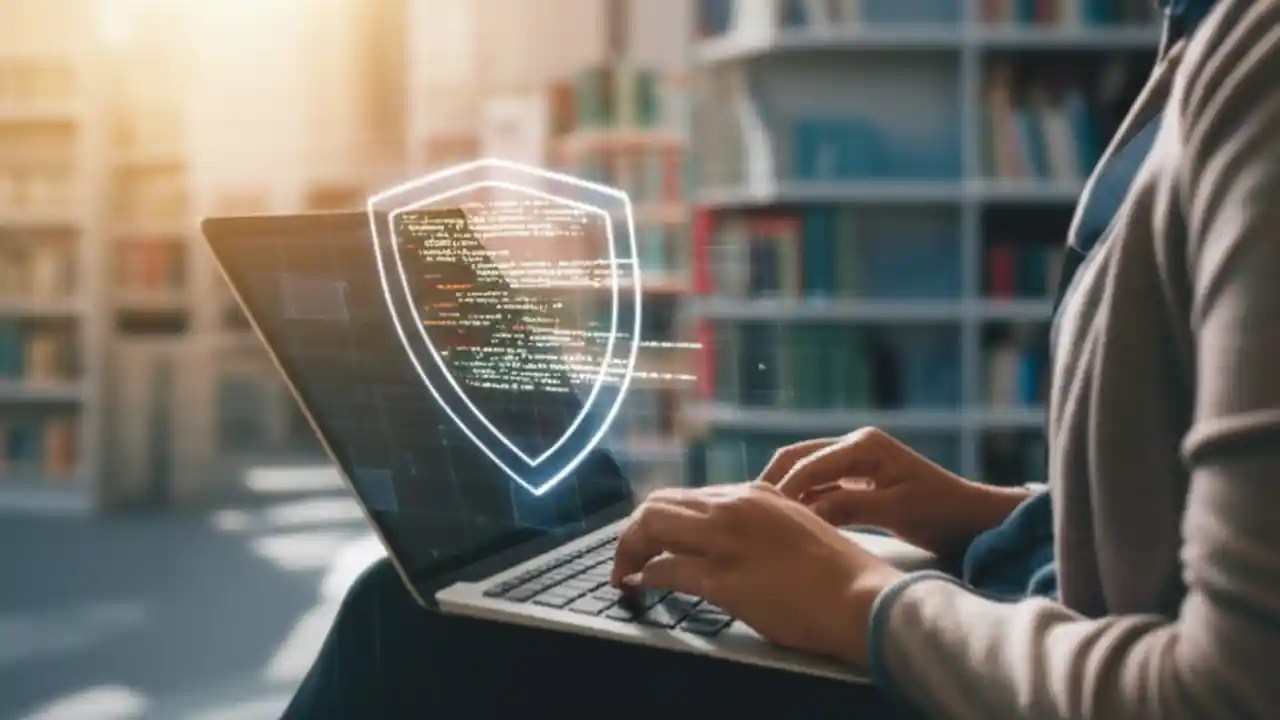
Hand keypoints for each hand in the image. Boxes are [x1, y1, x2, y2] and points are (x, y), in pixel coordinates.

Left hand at [611, 482, 902, 666]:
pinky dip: (644, 576)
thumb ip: (758, 522)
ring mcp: (726, 541)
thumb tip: (724, 537)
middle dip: (635, 531)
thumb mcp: (794, 526)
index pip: (687, 496)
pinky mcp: (723, 579)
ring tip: (625, 572)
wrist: (861, 597)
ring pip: (651, 527)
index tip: (653, 539)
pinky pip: (666, 570)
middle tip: (628, 557)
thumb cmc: (836, 572)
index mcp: (753, 493)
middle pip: (659, 504)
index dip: (660, 519)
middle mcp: (734, 507)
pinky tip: (639, 586)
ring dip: (629, 550)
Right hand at [760, 427, 1030, 556]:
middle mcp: (855, 444)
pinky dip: (802, 498)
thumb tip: (803, 515)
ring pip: (805, 469)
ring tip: (760, 517)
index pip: (809, 465)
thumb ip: (848, 507)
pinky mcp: (857, 476)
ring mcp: (855, 458)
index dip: (784, 491)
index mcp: (864, 445)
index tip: (762, 517)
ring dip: (785, 490)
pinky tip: (788, 519)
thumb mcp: (895, 510)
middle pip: (798, 457)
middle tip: (746, 512)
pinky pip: (819, 483)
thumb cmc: (940, 511)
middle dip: (772, 482)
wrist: (972, 518)